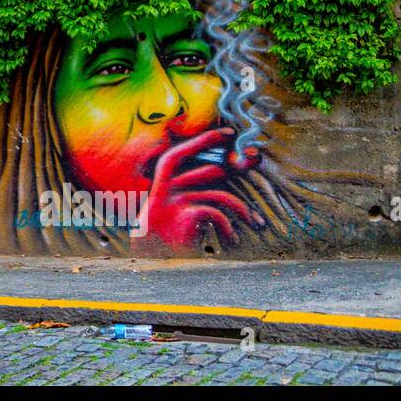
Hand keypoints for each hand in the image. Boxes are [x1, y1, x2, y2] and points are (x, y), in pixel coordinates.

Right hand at [140, 127, 264, 247]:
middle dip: (237, 170)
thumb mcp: (168, 215)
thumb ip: (185, 196)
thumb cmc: (160, 244)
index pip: (178, 153)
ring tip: (254, 222)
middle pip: (210, 170)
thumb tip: (219, 176)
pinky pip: (218, 214)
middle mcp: (164, 189)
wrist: (146, 267)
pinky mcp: (185, 216)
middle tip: (253, 167)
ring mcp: (174, 202)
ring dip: (242, 210)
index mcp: (158, 186)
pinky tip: (231, 240)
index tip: (227, 133)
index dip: (203, 140)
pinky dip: (229, 229)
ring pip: (221, 194)